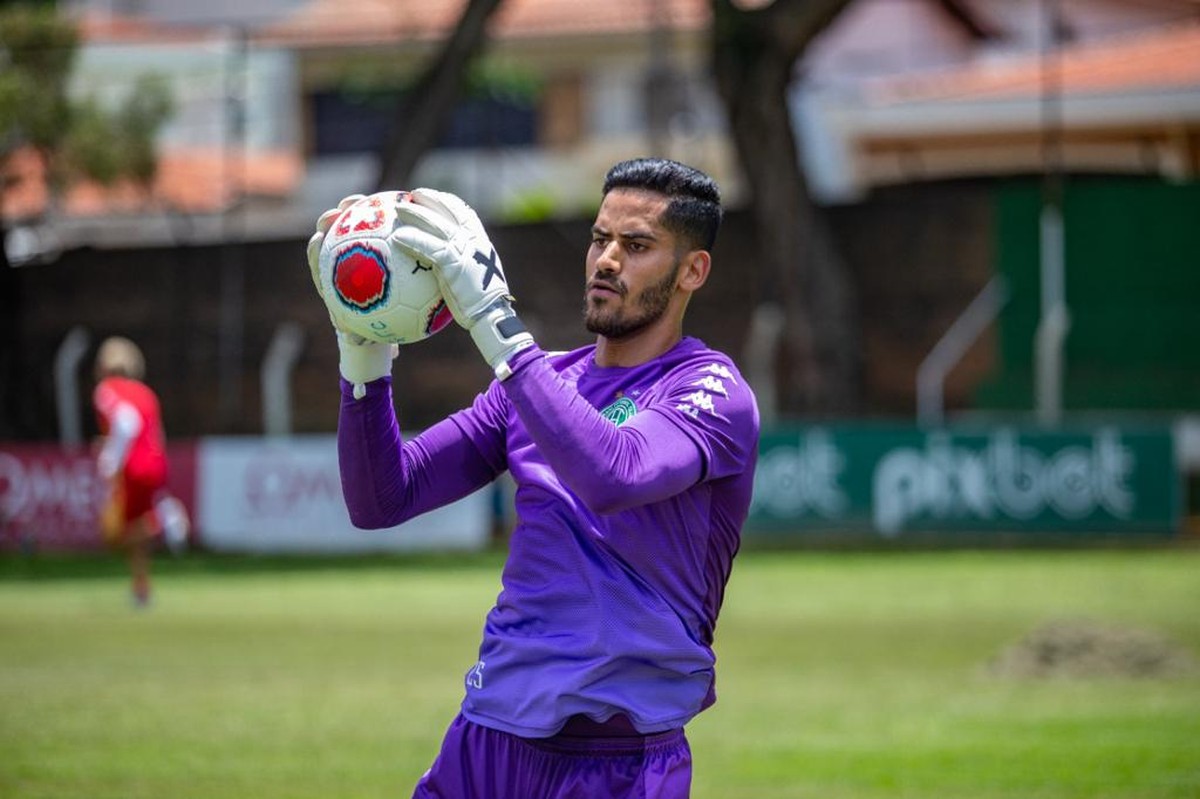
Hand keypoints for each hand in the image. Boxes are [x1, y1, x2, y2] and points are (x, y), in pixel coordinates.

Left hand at [308, 194, 397, 398]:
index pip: (319, 262)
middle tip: (340, 211)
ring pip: (353, 229)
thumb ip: (359, 337)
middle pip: (331, 238)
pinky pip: (378, 232)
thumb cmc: (372, 334)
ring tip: (366, 200)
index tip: (318, 239)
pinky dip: (385, 221)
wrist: (380, 328)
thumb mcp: (367, 338)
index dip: (316, 249)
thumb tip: (353, 339)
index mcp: (333, 283)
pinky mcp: (375, 250)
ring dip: (357, 212)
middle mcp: (341, 265)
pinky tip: (399, 210)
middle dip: (331, 220)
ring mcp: (357, 255)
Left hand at [392, 189, 533, 378]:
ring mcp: (465, 249)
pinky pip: (429, 246)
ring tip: (397, 207)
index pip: (465, 213)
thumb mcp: (472, 280)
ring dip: (416, 212)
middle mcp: (473, 240)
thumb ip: (458, 268)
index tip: (433, 196)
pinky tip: (396, 237)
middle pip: (450, 210)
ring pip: (437, 223)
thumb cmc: (479, 305)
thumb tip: (441, 270)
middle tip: (413, 194)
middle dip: (431, 198)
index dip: (448, 202)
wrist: (490, 315)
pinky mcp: (454, 262)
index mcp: (479, 241)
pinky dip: (413, 239)